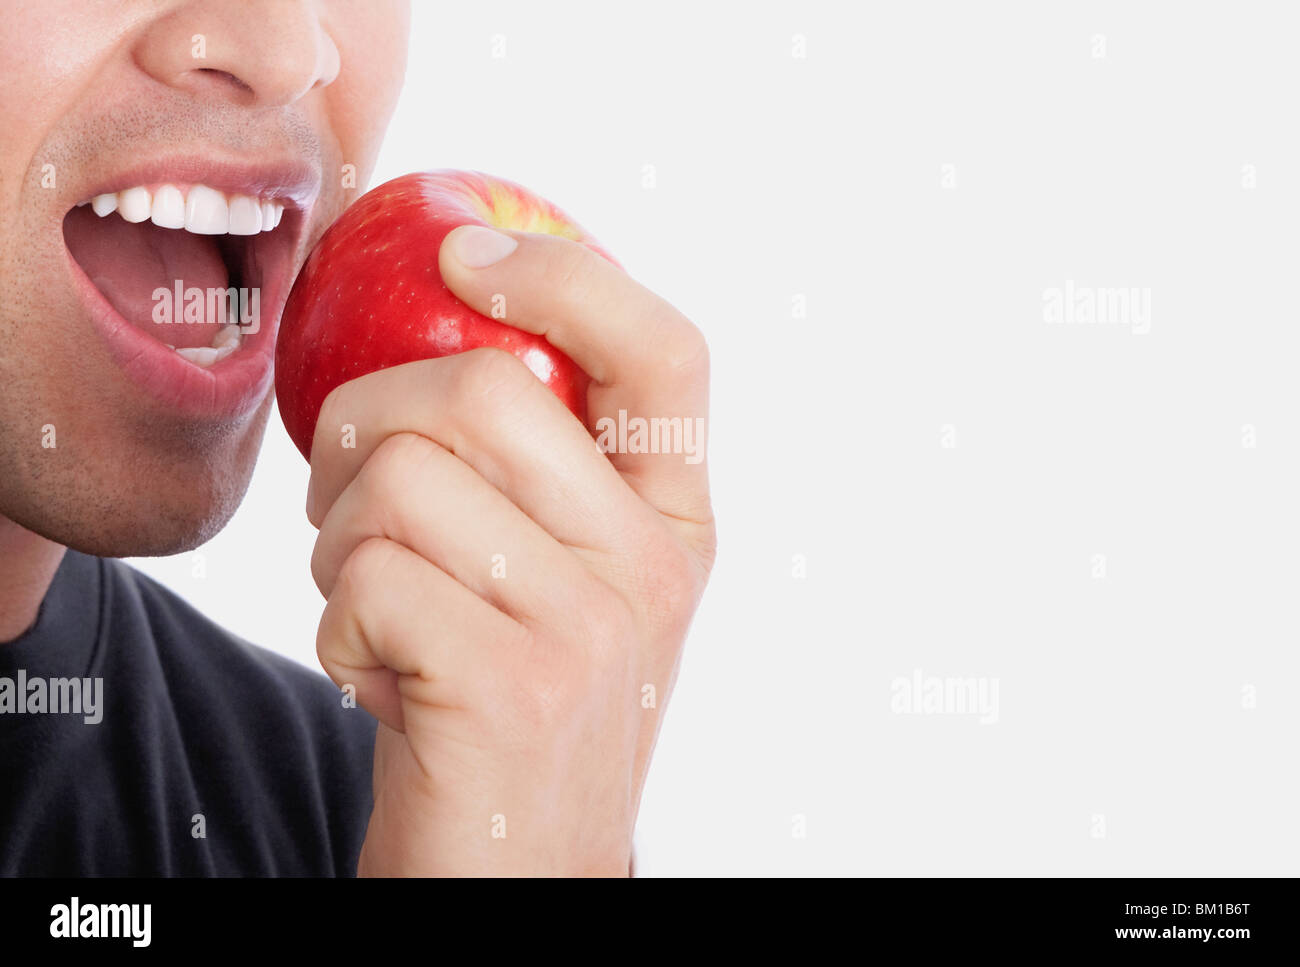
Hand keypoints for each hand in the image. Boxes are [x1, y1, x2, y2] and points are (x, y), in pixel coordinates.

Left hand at [306, 225, 714, 874]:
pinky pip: (363, 579)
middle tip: (348, 493)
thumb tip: (446, 310)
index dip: (566, 277)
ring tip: (375, 609)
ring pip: (399, 481)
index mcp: (678, 524)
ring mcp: (590, 627)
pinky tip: (377, 678)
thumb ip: (539, 471)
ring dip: (339, 541)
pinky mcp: (509, 686)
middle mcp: (654, 566)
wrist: (517, 873)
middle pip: (484, 391)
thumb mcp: (564, 581)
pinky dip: (334, 625)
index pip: (665, 352)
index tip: (463, 260)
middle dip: (366, 423)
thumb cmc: (514, 704)